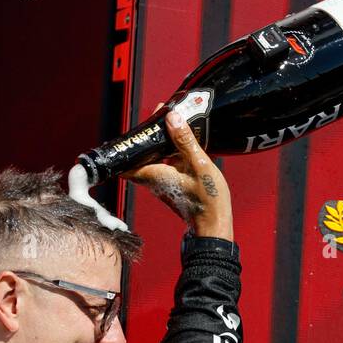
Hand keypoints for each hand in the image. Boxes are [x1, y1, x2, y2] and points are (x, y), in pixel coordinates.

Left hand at [122, 106, 233, 240]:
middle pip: (143, 154)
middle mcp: (154, 180)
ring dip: (162, 142)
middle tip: (161, 116)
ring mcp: (163, 184)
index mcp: (155, 174)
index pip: (128, 158)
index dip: (130, 141)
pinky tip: (185, 144)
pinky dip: (171, 152)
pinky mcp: (173, 185)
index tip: (138, 126)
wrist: (214, 225)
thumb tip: (172, 118)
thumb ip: (185, 141)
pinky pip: (166, 165)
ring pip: (155, 159)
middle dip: (150, 135)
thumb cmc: (207, 201)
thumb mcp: (199, 164)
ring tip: (175, 123)